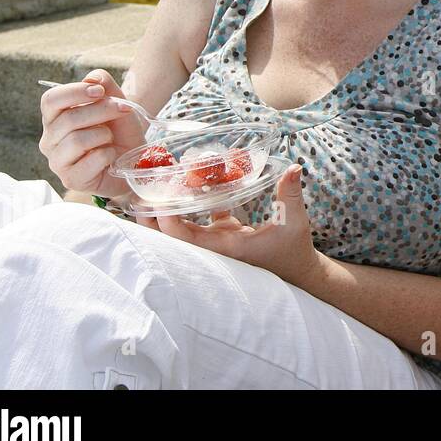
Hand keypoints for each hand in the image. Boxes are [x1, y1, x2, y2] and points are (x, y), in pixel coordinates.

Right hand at [40, 69, 145, 197]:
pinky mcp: (71, 179)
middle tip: (123, 109)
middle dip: (102, 110)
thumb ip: (106, 85)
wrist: (134, 162)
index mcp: (54, 119)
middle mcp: (49, 140)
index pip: (50, 100)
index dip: (75, 92)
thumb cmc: (119, 133)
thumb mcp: (117, 103)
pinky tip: (111, 156)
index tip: (100, 91)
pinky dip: (109, 154)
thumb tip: (92, 78)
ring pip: (78, 140)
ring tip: (110, 139)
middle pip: (68, 119)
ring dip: (104, 134)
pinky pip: (92, 159)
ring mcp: (57, 161)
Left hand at [143, 165, 323, 286]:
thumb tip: (294, 168)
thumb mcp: (294, 222)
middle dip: (153, 217)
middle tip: (142, 191)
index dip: (168, 219)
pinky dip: (191, 203)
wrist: (298, 273)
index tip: (163, 196)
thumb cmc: (295, 251)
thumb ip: (291, 196)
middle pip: (171, 237)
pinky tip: (191, 182)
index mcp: (225, 249)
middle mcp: (214, 248)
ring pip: (180, 229)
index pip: (185, 238)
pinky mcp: (222, 234)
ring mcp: (216, 241)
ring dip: (167, 209)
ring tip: (155, 184)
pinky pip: (199, 219)